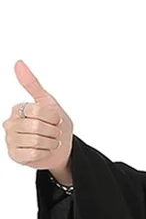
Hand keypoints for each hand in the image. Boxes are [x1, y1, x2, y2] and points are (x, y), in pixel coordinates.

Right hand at [3, 61, 72, 181]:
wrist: (62, 147)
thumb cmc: (56, 124)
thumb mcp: (48, 102)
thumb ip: (32, 84)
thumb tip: (18, 63)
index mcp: (18, 108)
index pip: (37, 110)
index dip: (53, 117)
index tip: (55, 119)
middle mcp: (10, 123)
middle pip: (37, 126)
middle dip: (53, 131)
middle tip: (53, 132)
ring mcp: (10, 140)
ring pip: (36, 141)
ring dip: (51, 142)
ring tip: (50, 141)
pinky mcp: (14, 155)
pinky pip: (34, 154)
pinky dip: (45, 153)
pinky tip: (44, 151)